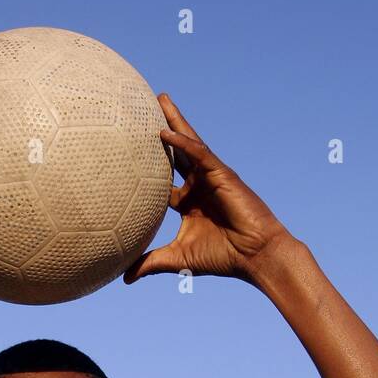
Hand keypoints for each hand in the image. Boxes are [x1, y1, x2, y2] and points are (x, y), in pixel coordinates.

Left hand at [123, 94, 290, 282]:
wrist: (255, 256)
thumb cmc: (222, 256)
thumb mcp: (177, 258)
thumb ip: (150, 262)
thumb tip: (122, 278)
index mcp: (188, 201)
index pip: (162, 179)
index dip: (145, 166)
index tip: (125, 153)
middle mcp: (198, 184)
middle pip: (175, 152)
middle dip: (162, 128)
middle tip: (143, 108)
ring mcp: (210, 176)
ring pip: (188, 143)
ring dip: (174, 120)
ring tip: (159, 99)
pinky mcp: (222, 174)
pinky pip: (199, 154)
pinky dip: (182, 142)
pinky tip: (164, 131)